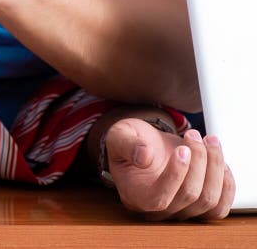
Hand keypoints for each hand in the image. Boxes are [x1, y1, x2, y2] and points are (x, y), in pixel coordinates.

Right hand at [105, 118, 234, 219]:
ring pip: (209, 201)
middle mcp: (160, 211)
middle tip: (194, 134)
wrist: (144, 145)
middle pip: (190, 196)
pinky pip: (219, 208)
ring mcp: (182, 211)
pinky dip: (226, 185)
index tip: (183, 149)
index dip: (176, 174)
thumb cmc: (130, 142)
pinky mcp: (199, 207)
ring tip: (210, 141)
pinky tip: (220, 162)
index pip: (160, 198)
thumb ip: (127, 144)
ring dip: (215, 168)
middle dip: (199, 161)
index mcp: (136, 196)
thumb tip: (143, 154)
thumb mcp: (120, 136)